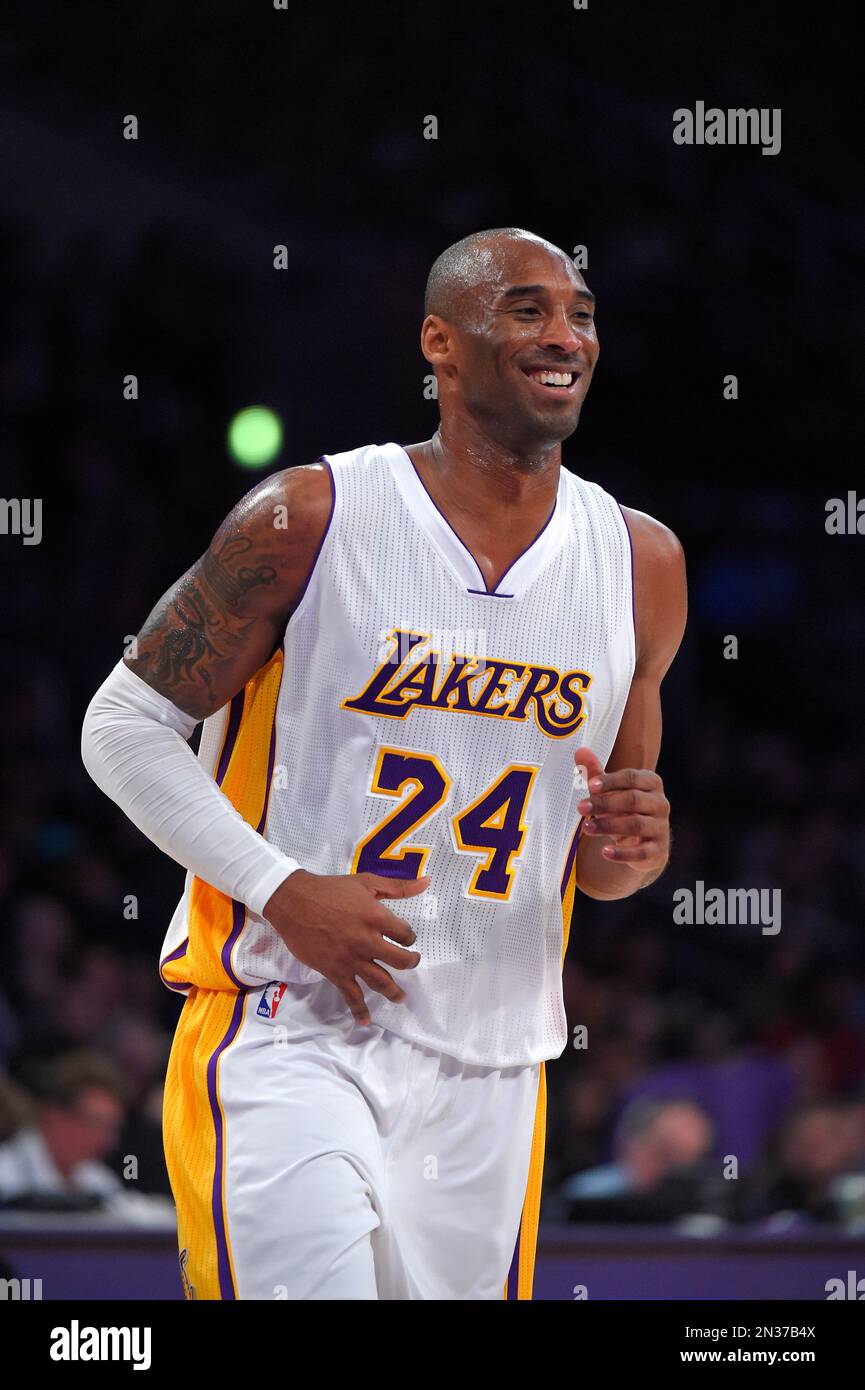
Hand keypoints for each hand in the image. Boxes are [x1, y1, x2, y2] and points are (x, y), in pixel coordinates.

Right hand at [263, 869, 426, 1025]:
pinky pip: (351, 995)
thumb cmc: (331, 890)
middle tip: (412, 964)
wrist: (294, 902)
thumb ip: (399, 886)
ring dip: (394, 992)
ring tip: (401, 998)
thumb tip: (427, 882)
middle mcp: (367, 941)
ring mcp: (352, 960)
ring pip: (380, 982)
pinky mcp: (335, 972)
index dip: (409, 937)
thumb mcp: (366, 882)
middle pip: (399, 961)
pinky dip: (359, 1010)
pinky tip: (364, 1020)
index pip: (405, 935)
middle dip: (410, 963)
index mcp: (377, 918)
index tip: (406, 938)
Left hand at [573, 746, 669, 875]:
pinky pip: (641, 852)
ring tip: (586, 827)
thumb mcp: (611, 792)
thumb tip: (580, 751)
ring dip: (609, 826)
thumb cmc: (625, 809)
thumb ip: (596, 773)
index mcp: (651, 783)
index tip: (590, 786)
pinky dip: (623, 853)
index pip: (632, 778)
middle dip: (605, 803)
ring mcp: (661, 827)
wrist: (644, 843)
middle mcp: (660, 803)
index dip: (611, 781)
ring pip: (636, 825)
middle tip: (581, 808)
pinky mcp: (658, 850)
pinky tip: (605, 852)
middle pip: (633, 800)